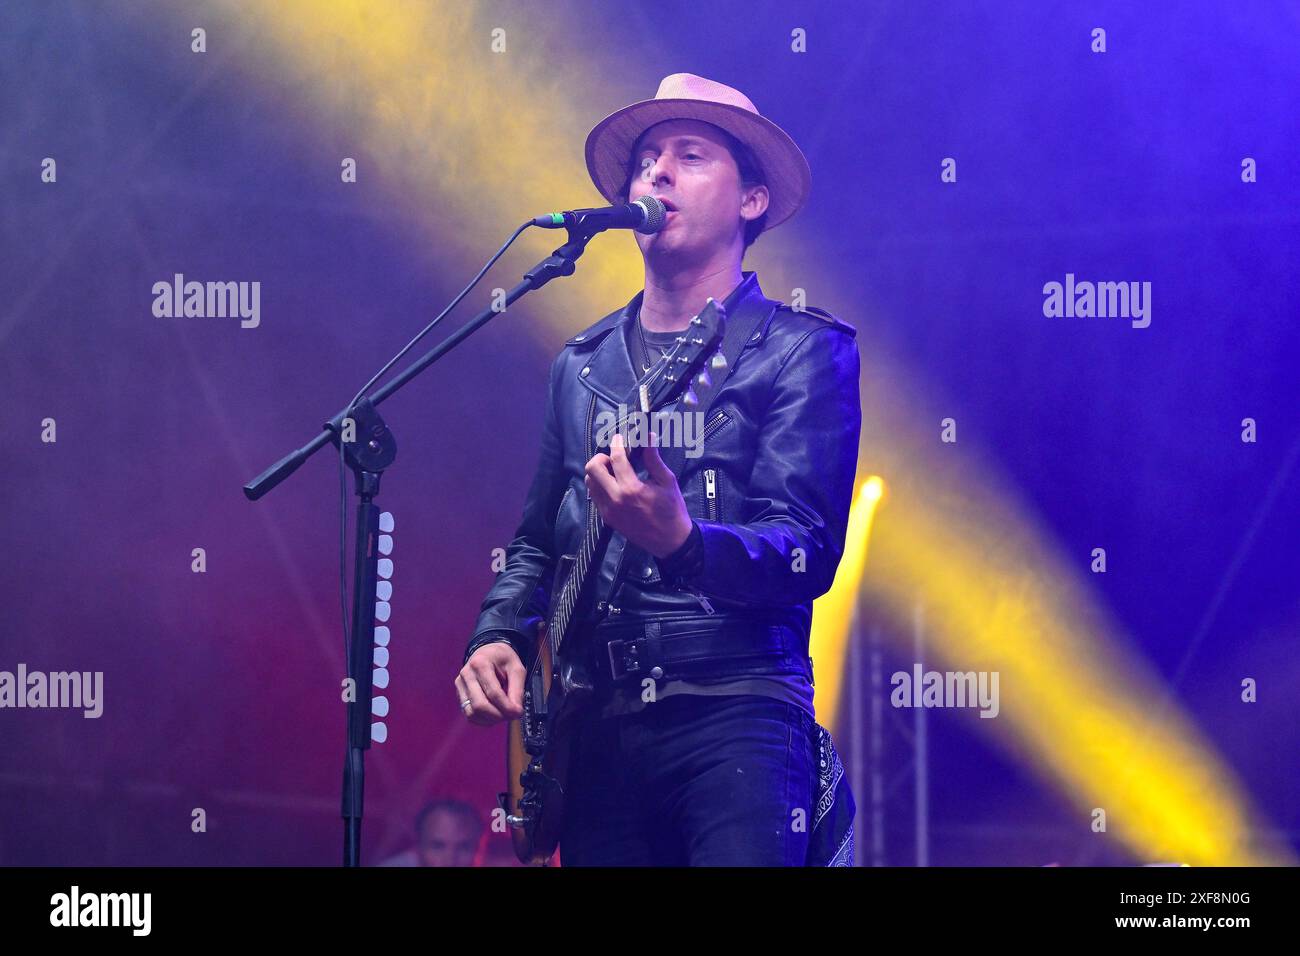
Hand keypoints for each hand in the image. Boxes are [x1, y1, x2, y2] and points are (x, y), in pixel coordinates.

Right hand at [455, 642, 524, 724]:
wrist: (488, 651)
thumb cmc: (502, 658)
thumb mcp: (516, 668)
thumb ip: (517, 690)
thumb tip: (516, 711)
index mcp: (480, 664)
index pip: (493, 693)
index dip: (507, 707)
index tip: (518, 712)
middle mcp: (466, 674)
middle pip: (480, 705)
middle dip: (498, 715)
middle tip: (512, 715)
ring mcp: (460, 685)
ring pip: (472, 713)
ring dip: (490, 719)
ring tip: (503, 714)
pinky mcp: (460, 694)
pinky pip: (469, 714)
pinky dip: (482, 719)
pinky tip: (494, 715)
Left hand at [584, 431, 692, 557]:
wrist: (670, 541)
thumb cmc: (672, 510)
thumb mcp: (667, 481)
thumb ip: (654, 459)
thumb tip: (649, 437)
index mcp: (632, 489)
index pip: (616, 459)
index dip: (616, 444)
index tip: (619, 438)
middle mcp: (615, 499)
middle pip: (593, 469)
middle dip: (601, 458)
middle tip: (614, 458)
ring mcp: (608, 510)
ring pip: (590, 482)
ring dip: (599, 472)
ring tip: (614, 471)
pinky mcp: (607, 518)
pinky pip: (595, 495)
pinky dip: (600, 485)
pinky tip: (615, 485)